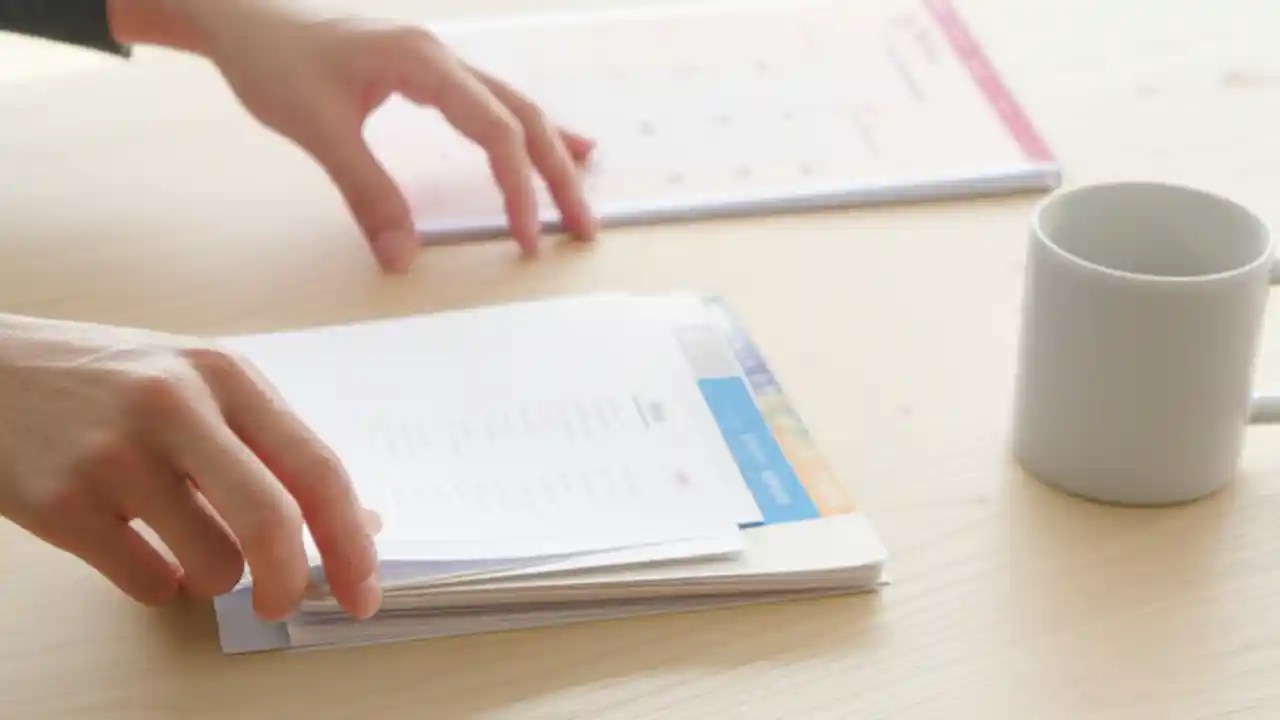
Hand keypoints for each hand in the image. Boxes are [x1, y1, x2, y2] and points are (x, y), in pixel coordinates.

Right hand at [0, 314, 379, 620]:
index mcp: (225, 373)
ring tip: (179, 537)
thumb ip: (275, 447)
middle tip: (287, 605)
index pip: (317, 468)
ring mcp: (114, 454)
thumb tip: (360, 525)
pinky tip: (132, 542)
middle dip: (292, 583)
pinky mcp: (60, 503)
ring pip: (212, 567)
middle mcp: (175, 405)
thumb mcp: (201, 387)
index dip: (351, 542)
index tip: (365, 592)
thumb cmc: (116, 385)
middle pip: (271, 522)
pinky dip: (159, 583)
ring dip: (211, 576)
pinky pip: (149, 584)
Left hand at [109, 0, 597, 271]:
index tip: (528, 237)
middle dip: (556, 175)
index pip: (495, 130)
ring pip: (514, 108)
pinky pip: (492, 104)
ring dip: (549, 154)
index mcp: (423, 61)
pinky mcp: (427, 74)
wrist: (239, 15)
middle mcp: (442, 57)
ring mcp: (438, 62)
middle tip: (582, 228)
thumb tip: (402, 258)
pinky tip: (556, 146)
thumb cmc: (271, 59)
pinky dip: (525, 133)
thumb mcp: (316, 128)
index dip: (519, 187)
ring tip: (581, 196)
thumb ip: (366, 192)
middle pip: (523, 116)